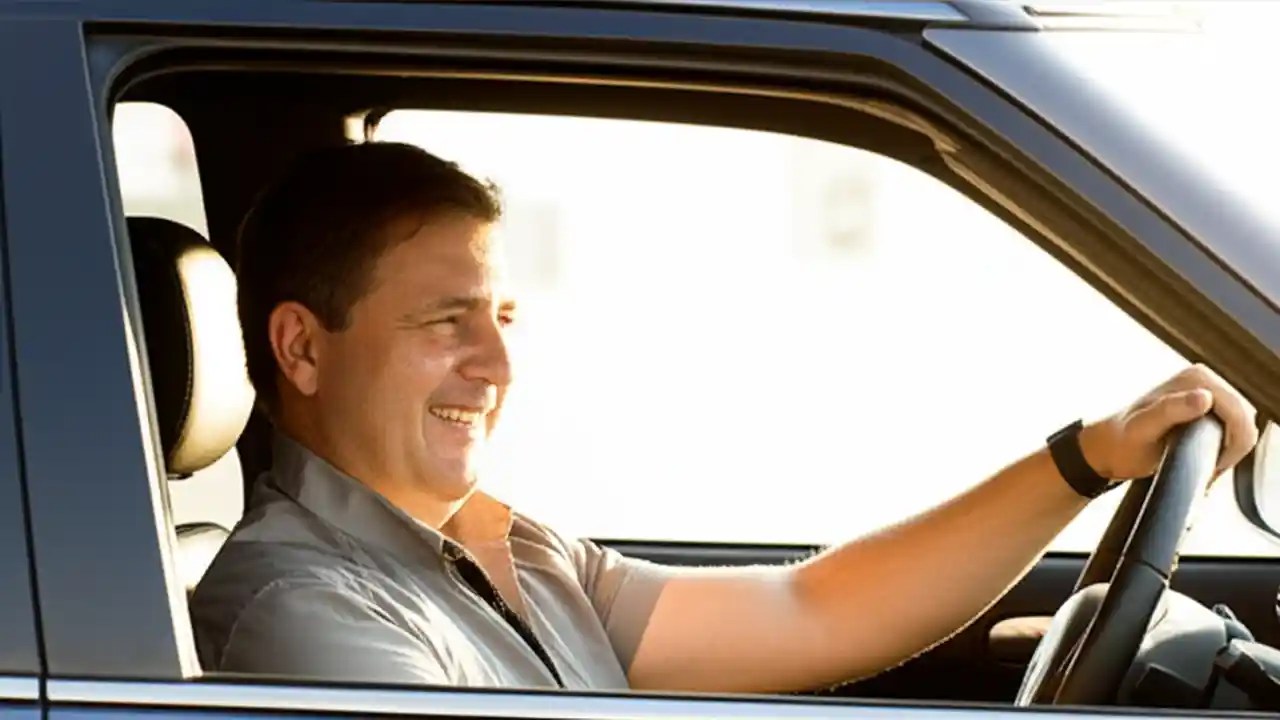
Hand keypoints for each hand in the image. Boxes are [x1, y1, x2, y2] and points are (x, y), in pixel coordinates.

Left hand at [1080, 364, 1258, 481]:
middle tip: (1204, 468)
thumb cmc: (1121, 442)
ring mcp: (1205, 391)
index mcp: (1195, 379)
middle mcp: (1202, 379)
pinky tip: (1203, 457)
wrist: (1107, 449)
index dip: (1230, 445)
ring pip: (1241, 427)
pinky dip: (1224, 447)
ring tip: (1201, 464)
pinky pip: (1232, 429)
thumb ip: (1170, 411)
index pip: (1238, 414)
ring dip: (1227, 450)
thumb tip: (1205, 398)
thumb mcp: (1143, 429)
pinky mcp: (1205, 406)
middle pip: (1243, 420)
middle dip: (1229, 449)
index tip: (1210, 465)